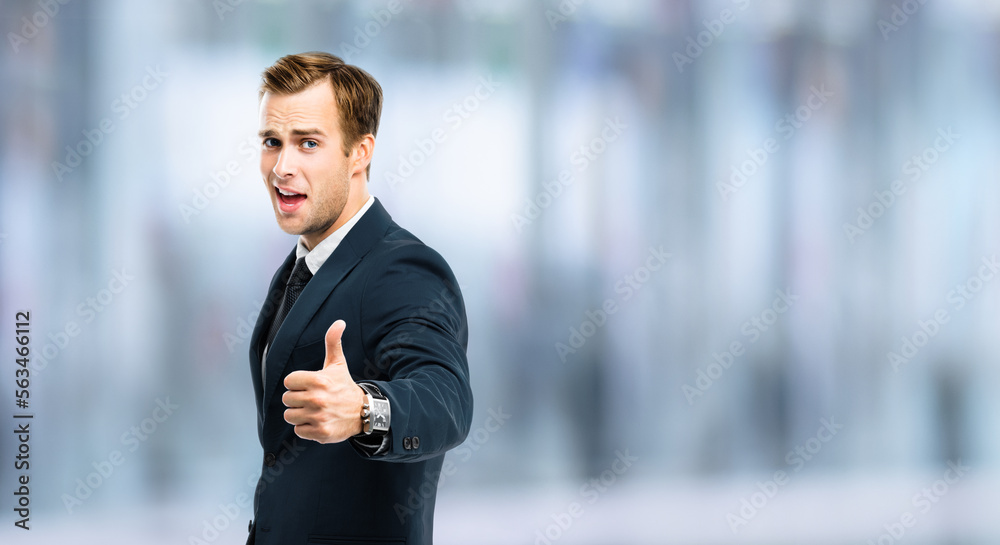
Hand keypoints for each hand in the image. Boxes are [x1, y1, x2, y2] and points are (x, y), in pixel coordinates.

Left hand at [282, 320, 364, 442]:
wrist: (364, 412)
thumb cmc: (345, 387)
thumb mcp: (338, 364)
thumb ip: (333, 342)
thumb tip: (339, 322)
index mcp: (318, 380)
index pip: (289, 381)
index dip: (297, 383)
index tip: (308, 385)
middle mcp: (317, 399)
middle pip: (287, 399)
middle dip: (297, 399)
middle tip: (312, 399)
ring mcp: (318, 417)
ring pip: (290, 415)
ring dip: (299, 414)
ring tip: (313, 410)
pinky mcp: (320, 432)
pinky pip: (298, 430)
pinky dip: (306, 428)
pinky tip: (317, 421)